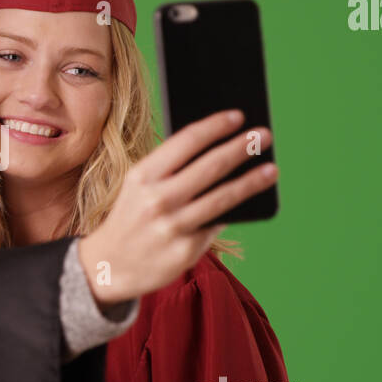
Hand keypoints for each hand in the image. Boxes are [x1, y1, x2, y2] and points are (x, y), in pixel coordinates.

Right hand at [78, 109, 276, 304]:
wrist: (109, 265)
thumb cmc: (132, 216)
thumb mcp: (139, 186)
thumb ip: (171, 169)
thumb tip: (219, 150)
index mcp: (142, 175)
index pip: (186, 141)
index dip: (215, 126)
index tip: (238, 116)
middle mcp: (157, 200)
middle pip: (210, 166)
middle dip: (242, 147)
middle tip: (264, 136)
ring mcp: (172, 227)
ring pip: (222, 198)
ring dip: (252, 181)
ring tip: (272, 169)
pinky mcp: (185, 251)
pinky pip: (217, 225)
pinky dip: (234, 211)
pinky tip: (251, 201)